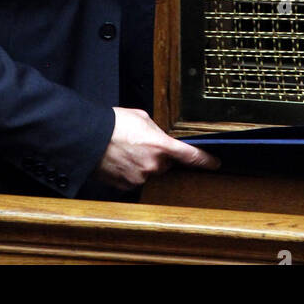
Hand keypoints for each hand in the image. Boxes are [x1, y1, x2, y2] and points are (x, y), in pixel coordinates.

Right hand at [91, 107, 221, 191]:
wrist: (89, 138)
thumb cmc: (114, 124)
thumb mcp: (142, 118)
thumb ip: (158, 131)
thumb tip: (161, 138)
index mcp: (160, 145)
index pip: (190, 156)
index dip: (205, 160)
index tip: (214, 163)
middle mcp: (153, 165)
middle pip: (165, 164)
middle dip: (158, 156)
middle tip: (141, 143)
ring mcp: (139, 178)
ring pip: (150, 172)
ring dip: (143, 163)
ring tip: (126, 150)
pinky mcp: (126, 186)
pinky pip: (135, 179)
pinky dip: (130, 171)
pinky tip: (120, 159)